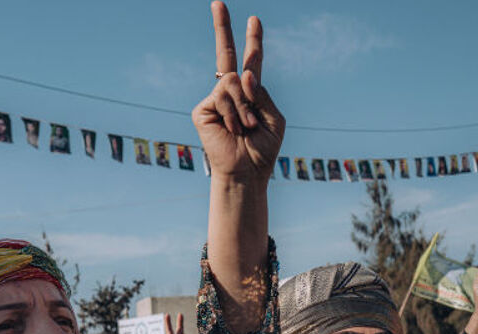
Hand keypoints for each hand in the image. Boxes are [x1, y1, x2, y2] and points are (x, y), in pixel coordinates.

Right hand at [192, 1, 284, 185]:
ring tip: (246, 127)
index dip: (253, 41)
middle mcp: (230, 92)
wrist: (247, 172)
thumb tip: (243, 73)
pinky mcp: (203, 110)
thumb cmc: (262, 150)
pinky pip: (223, 96)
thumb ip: (262, 93)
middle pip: (225, 53)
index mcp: (250, 93)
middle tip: (217, 1)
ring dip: (245, 106)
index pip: (251, 61)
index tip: (254, 20)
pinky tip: (234, 129)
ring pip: (232, 81)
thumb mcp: (274, 118)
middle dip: (221, 27)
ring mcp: (214, 100)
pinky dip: (234, 113)